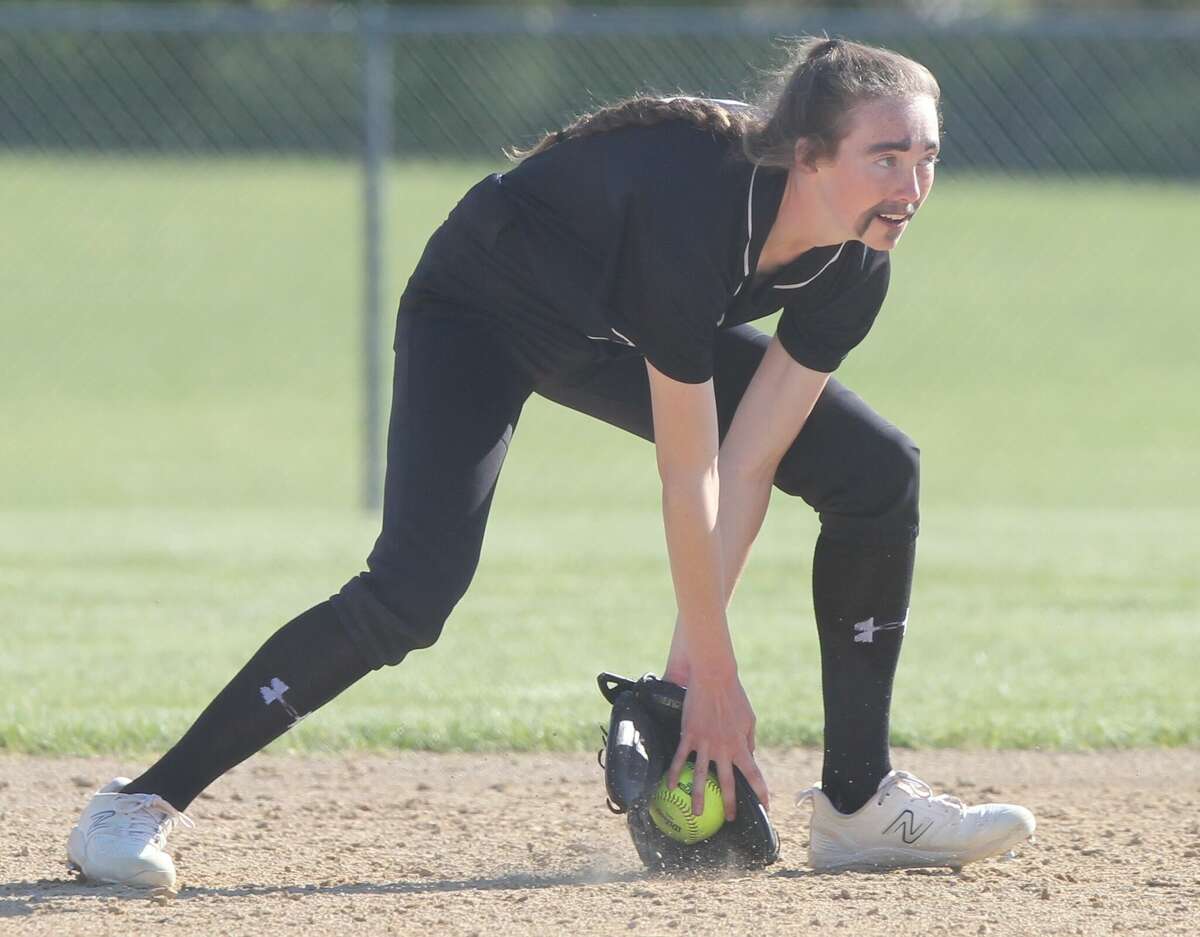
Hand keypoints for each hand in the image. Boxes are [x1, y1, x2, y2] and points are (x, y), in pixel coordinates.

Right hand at [666, 671, 769, 820]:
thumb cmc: (734, 697)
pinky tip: (669, 786)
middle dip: (729, 804)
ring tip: (696, 814)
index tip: (765, 807)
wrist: (713, 679)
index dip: (760, 792)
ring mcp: (704, 743)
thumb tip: (750, 756)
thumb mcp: (749, 719)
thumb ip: (749, 739)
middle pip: (727, 782)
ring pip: (700, 776)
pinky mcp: (689, 735)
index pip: (753, 774)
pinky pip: (680, 758)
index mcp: (740, 745)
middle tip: (730, 819)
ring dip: (698, 797)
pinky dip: (674, 773)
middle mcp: (723, 748)